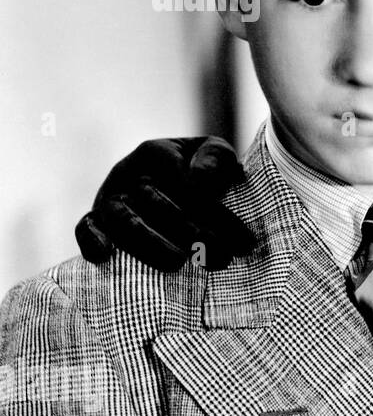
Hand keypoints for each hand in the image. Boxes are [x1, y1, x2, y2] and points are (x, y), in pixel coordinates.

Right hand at [75, 137, 256, 271]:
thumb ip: (215, 160)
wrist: (180, 175)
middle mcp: (129, 173)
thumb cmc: (203, 167)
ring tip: (178, 263)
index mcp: (157, 153)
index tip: (244, 240)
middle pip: (157, 205)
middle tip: (223, 257)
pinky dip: (91, 240)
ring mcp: (110, 196)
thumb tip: (198, 181)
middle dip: (193, 234)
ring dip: (150, 245)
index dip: (216, 213)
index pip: (186, 184)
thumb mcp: (217, 153)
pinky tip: (105, 256)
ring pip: (123, 220)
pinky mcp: (96, 217)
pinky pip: (85, 227)